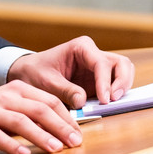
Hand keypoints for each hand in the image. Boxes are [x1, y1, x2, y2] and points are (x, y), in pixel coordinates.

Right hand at [0, 81, 81, 153]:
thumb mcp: (12, 106)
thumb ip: (33, 112)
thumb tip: (64, 127)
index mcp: (18, 88)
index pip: (48, 100)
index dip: (66, 116)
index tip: (78, 132)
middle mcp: (5, 96)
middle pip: (38, 109)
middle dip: (59, 126)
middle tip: (73, 141)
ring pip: (20, 121)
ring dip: (40, 136)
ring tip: (55, 148)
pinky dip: (12, 144)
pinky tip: (24, 153)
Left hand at [7, 36, 134, 107]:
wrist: (29, 75)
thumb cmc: (35, 73)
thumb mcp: (46, 82)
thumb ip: (64, 90)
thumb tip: (83, 102)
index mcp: (81, 48)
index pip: (101, 63)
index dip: (105, 82)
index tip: (104, 100)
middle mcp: (94, 55)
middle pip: (120, 63)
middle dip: (122, 81)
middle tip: (114, 100)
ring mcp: (98, 68)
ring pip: (123, 71)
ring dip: (123, 87)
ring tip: (113, 103)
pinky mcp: (98, 82)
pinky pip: (116, 84)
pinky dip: (118, 94)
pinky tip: (110, 105)